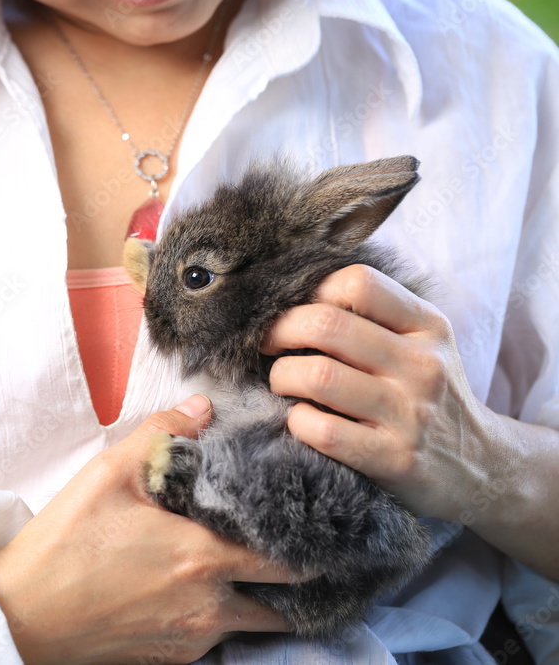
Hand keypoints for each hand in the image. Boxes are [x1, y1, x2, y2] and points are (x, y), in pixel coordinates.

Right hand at [0, 394, 295, 664]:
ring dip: (262, 601)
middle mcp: (210, 606)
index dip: (310, 543)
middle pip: (286, 602)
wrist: (23, 614)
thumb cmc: (65, 542)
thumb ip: (163, 433)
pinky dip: (224, 618)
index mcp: (204, 557)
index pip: (289, 558)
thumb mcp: (108, 473)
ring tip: (257, 571)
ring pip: (253, 623)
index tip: (318, 526)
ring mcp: (192, 639)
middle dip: (299, 580)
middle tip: (302, 552)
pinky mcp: (171, 659)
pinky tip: (205, 593)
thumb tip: (203, 408)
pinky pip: (218, 640)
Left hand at [260, 264, 494, 519]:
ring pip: (318, 376)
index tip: (294, 310)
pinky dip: (297, 422)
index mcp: (427, 326)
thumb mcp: (421, 343)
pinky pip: (323, 431)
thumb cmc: (429, 395)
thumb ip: (373, 316)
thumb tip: (293, 295)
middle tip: (266, 344)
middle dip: (279, 331)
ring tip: (282, 383)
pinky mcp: (394, 459)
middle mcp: (423, 366)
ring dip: (282, 377)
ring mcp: (410, 414)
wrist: (482, 466)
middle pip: (327, 325)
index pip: (358, 283)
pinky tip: (300, 420)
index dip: (312, 291)